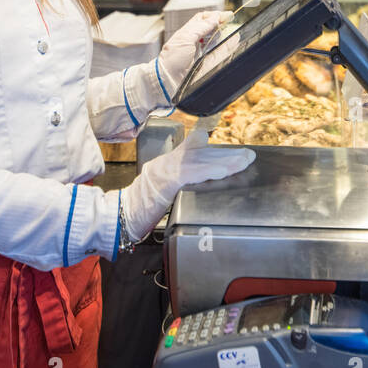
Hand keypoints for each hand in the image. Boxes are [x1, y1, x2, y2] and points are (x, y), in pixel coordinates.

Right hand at [120, 125, 254, 240]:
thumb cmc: (138, 210)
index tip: (234, 151)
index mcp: (164, 165)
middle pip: (201, 155)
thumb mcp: (159, 193)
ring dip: (224, 162)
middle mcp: (165, 163)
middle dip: (226, 155)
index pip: (193, 151)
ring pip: (200, 162)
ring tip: (243, 162)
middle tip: (248, 156)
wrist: (119, 217)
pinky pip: (192, 174)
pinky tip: (224, 171)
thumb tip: (197, 181)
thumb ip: (178, 184)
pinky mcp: (166, 181)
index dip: (215, 150)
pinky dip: (209, 171)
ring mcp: (164, 170)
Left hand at [156, 9, 233, 91]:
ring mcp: (203, 54)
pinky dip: (229, 46)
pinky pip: (221, 53)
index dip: (213, 16)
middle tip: (230, 20)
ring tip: (233, 28)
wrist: (170, 81)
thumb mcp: (185, 38)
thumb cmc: (171, 61)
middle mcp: (195, 43)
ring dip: (226, 34)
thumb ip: (201, 27)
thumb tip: (215, 18)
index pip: (202, 19)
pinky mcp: (209, 65)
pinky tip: (234, 39)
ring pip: (218, 41)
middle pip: (211, 29)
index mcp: (187, 34)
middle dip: (221, 24)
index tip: (225, 15)